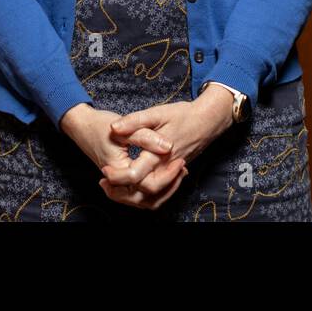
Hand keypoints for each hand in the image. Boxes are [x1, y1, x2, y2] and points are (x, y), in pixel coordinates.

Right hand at [60, 103, 181, 196]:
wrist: (81, 126)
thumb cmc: (100, 125)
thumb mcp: (124, 128)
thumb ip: (146, 138)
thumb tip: (168, 147)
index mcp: (120, 170)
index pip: (147, 184)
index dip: (167, 175)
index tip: (180, 160)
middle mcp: (118, 183)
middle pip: (146, 199)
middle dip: (168, 187)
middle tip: (182, 168)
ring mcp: (119, 184)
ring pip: (143, 201)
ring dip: (163, 191)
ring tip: (178, 174)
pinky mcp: (121, 181)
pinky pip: (139, 194)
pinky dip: (154, 189)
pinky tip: (167, 175)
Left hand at [98, 87, 235, 209]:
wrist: (207, 121)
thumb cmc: (183, 115)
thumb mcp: (157, 113)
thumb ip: (135, 121)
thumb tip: (114, 128)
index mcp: (159, 154)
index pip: (136, 175)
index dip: (117, 176)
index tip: (104, 171)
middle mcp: (166, 168)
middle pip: (143, 192)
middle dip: (122, 192)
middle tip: (104, 182)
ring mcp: (172, 173)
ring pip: (153, 197)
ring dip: (132, 197)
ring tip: (113, 188)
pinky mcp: (174, 174)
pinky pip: (160, 193)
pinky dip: (145, 195)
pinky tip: (132, 186)